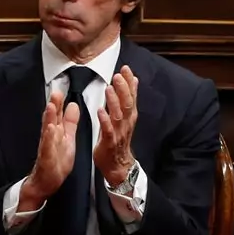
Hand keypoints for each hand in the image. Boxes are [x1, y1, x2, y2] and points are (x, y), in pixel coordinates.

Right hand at [17, 90, 79, 212]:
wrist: (46, 182)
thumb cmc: (56, 162)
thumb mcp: (67, 138)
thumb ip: (70, 122)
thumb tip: (73, 106)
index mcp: (57, 133)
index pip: (58, 115)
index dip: (60, 102)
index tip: (62, 89)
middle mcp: (50, 138)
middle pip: (52, 119)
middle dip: (54, 106)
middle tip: (56, 92)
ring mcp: (47, 147)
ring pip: (48, 130)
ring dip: (49, 118)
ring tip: (52, 106)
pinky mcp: (46, 158)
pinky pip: (47, 147)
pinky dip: (48, 138)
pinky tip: (50, 129)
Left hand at [94, 66, 137, 188]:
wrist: (118, 165)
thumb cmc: (119, 139)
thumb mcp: (126, 117)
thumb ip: (129, 98)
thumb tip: (133, 80)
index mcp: (129, 116)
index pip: (132, 96)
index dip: (129, 82)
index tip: (126, 69)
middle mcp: (126, 123)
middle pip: (127, 104)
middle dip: (124, 89)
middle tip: (118, 75)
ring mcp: (119, 132)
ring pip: (118, 115)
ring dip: (114, 101)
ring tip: (109, 88)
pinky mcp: (110, 142)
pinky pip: (108, 130)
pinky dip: (105, 120)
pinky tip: (100, 110)